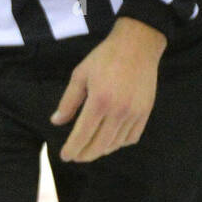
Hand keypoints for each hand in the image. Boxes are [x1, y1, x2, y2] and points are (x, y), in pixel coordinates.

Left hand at [51, 17, 167, 162]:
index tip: (65, 156)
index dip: (72, 148)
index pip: (83, 135)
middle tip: (75, 157)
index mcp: (99, 101)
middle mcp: (118, 111)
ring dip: (101, 150)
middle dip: (85, 155)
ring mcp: (134, 113)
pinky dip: (119, 143)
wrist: (138, 45)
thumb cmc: (105, 57)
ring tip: (90, 149)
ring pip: (115, 143)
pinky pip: (132, 137)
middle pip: (99, 145)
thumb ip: (68, 101)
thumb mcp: (80, 75)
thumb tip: (56, 122)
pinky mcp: (145, 112)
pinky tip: (110, 140)